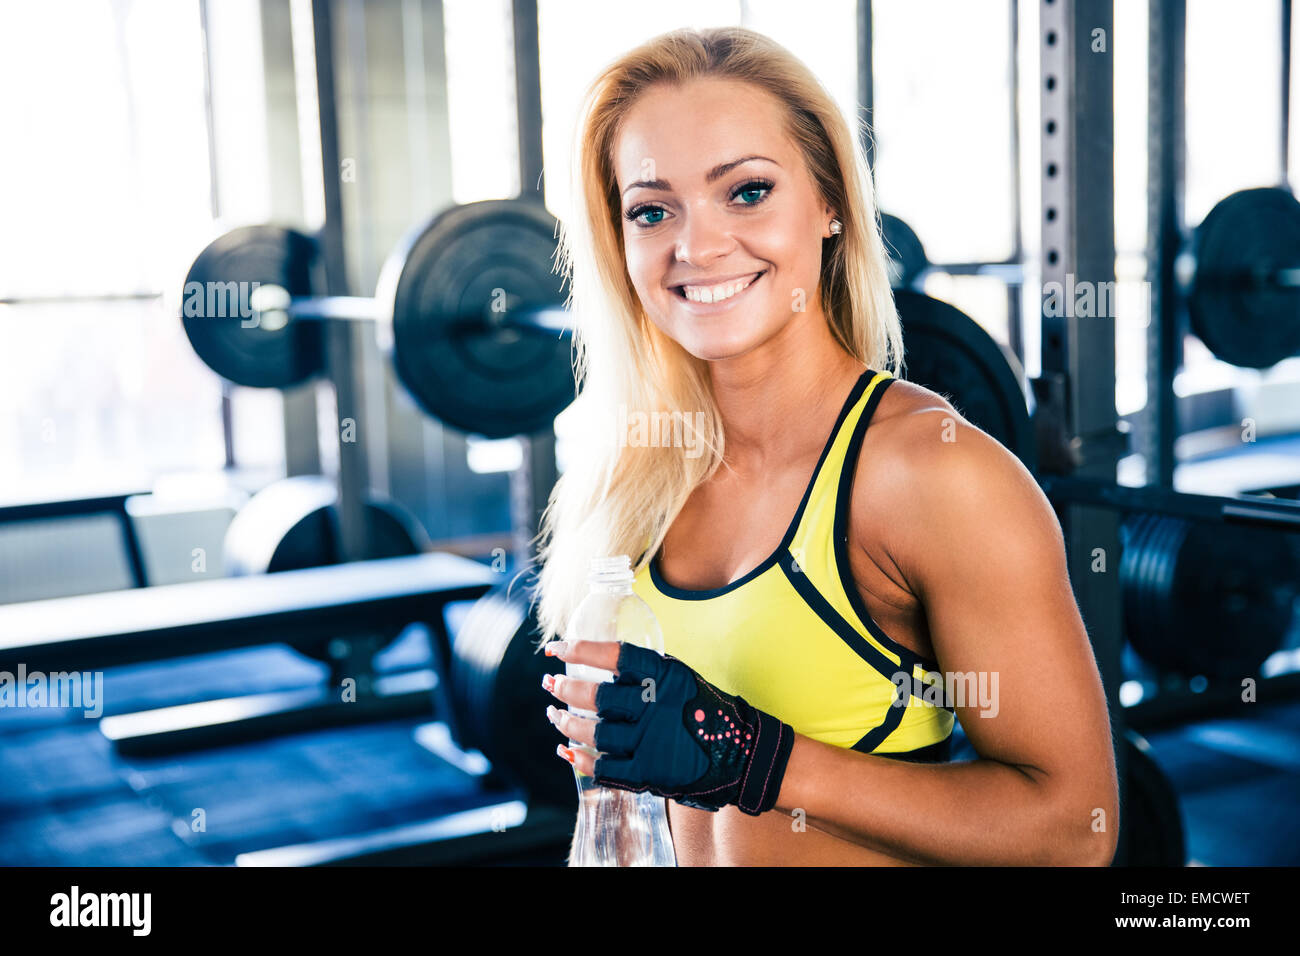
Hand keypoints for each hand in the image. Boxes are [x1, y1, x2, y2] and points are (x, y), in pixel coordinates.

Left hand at [541, 639, 795, 814]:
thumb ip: (643, 675)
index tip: (555, 648)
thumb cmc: (702, 712)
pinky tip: (567, 751)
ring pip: (593, 733)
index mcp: (666, 675)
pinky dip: (580, 759)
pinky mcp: (649, 772)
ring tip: (554, 715)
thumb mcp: (679, 680)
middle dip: (565, 690)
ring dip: (566, 724)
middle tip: (550, 684)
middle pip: (596, 698)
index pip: (614, 655)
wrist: (740, 754)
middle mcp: (657, 706)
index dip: (579, 650)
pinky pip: (603, 766)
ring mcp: (651, 741)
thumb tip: (595, 665)